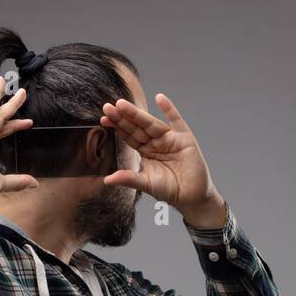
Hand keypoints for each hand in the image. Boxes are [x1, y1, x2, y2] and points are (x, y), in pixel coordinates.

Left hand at [100, 93, 226, 227]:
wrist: (191, 196)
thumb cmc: (169, 189)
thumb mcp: (145, 183)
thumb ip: (128, 178)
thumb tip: (107, 180)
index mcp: (146, 151)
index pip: (129, 136)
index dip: (117, 127)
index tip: (103, 119)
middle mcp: (156, 142)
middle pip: (137, 127)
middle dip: (122, 117)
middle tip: (108, 107)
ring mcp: (170, 138)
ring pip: (151, 123)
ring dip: (137, 113)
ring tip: (122, 104)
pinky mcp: (184, 138)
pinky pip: (176, 120)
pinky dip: (169, 109)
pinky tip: (160, 98)